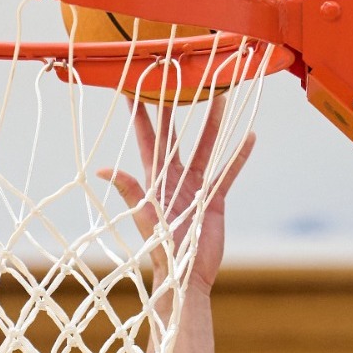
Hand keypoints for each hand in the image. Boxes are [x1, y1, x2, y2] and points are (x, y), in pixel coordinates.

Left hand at [96, 97, 256, 291]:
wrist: (185, 273)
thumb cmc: (161, 248)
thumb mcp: (145, 216)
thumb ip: (130, 190)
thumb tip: (103, 169)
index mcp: (154, 178)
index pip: (147, 138)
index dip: (142, 113)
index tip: (135, 87)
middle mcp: (174, 177)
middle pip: (176, 134)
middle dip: (177, 107)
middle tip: (181, 80)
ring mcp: (196, 185)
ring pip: (206, 146)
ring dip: (213, 124)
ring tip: (221, 97)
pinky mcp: (214, 197)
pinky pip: (229, 171)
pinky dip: (239, 155)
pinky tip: (249, 136)